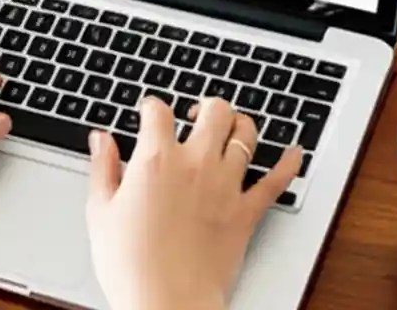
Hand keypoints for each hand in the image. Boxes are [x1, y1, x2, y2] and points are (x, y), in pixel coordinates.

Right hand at [85, 97, 301, 309]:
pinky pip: (277, 179)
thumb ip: (103, 167)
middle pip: (214, 110)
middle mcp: (196, 164)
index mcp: (156, 160)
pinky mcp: (247, 211)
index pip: (158, 110)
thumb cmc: (130, 265)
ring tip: (231, 128)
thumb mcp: (101, 212)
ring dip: (240, 124)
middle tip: (196, 115)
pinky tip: (295, 151)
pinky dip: (290, 162)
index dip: (150, 105)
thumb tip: (101, 138)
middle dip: (205, 105)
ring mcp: (226, 185)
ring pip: (246, 133)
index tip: (147, 111)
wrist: (166, 303)